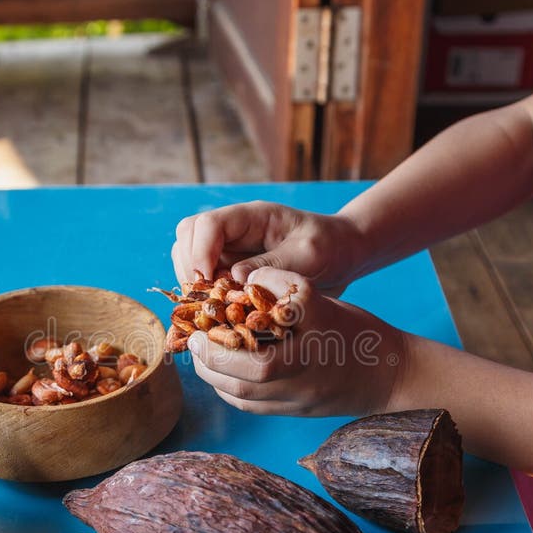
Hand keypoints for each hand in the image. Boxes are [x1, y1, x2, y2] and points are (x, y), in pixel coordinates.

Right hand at [171, 201, 362, 295]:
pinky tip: (220, 315)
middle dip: (190, 268)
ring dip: (194, 284)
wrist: (343, 255)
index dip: (199, 252)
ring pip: (189, 258)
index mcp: (253, 216)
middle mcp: (235, 230)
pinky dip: (204, 297)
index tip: (206, 281)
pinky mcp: (232, 270)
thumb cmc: (331, 247)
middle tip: (207, 300)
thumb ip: (274, 264)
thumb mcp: (310, 255)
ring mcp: (230, 250)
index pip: (208, 224)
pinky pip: (205, 280)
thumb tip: (235, 278)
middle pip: (188, 237)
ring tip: (214, 308)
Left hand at [186, 268, 407, 416]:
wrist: (388, 374)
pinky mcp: (296, 413)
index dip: (225, 343)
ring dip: (215, 375)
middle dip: (212, 359)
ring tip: (201, 353)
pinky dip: (228, 389)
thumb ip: (281, 290)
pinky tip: (220, 371)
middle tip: (193, 341)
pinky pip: (252, 407)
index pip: (264, 345)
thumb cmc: (352, 330)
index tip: (202, 327)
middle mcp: (307, 372)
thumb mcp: (322, 299)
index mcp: (315, 339)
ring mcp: (302, 398)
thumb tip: (240, 283)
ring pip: (246, 396)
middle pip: (249, 378)